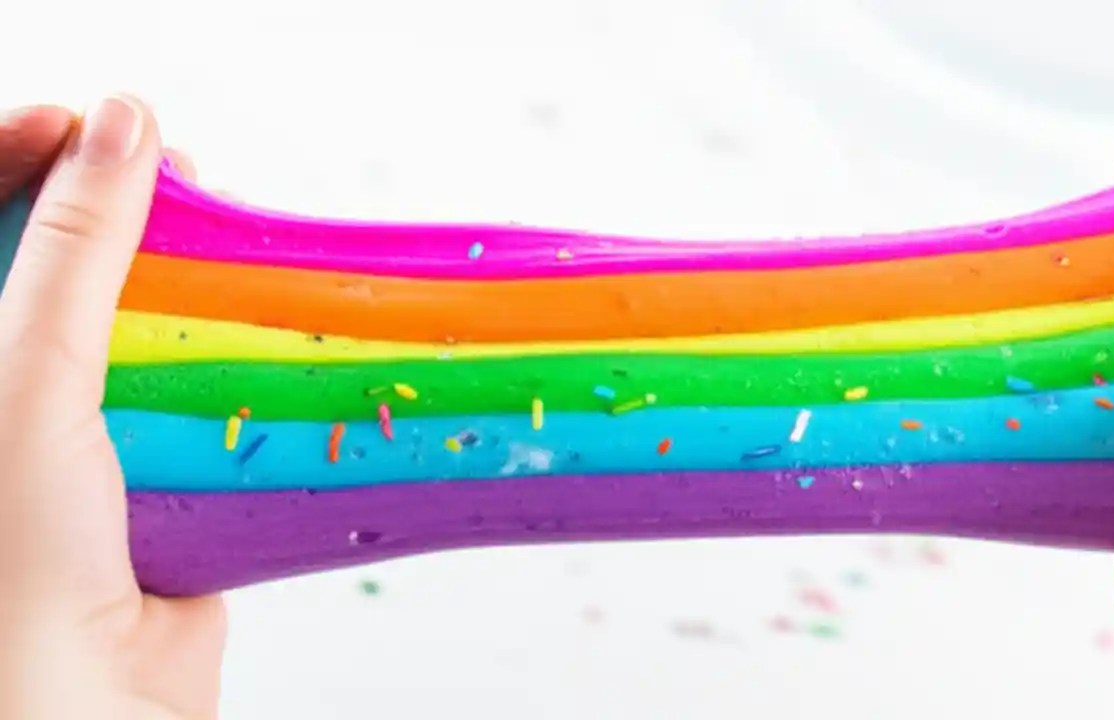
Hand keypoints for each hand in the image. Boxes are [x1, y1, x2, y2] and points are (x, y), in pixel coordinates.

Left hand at [0, 99, 224, 718]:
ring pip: (152, 317)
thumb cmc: (19, 559)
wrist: (94, 703)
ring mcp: (96, 424)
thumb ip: (76, 250)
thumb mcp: (31, 375)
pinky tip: (268, 326)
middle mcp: (22, 384)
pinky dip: (242, 353)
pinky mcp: (168, 464)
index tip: (87, 124)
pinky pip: (209, 385)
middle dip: (124, 207)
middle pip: (73, 257)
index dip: (25, 156)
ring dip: (199, 278)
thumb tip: (120, 124)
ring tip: (236, 239)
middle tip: (179, 179)